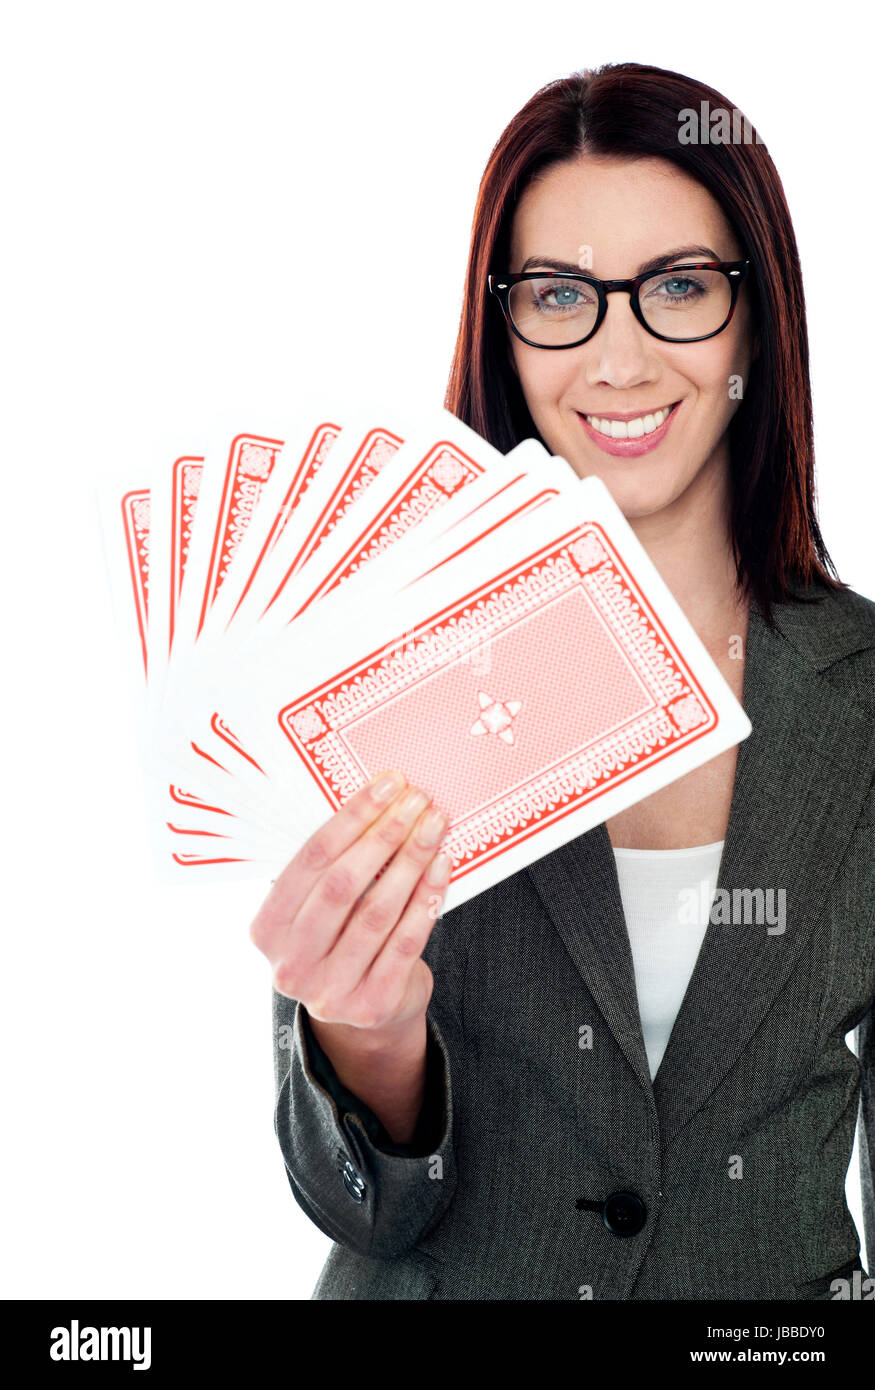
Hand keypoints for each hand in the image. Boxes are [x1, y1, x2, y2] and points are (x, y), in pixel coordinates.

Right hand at [249, 770, 452, 1032]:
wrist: (363, 1012)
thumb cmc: (341, 940)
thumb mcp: (317, 910)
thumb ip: (331, 869)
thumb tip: (378, 801)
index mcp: (267, 929)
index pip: (311, 860)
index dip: (353, 817)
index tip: (388, 785)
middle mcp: (291, 964)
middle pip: (342, 884)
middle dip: (385, 835)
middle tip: (417, 801)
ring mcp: (330, 990)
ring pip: (377, 911)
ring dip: (411, 861)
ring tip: (434, 826)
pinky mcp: (372, 1004)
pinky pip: (406, 941)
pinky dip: (426, 898)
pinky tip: (440, 866)